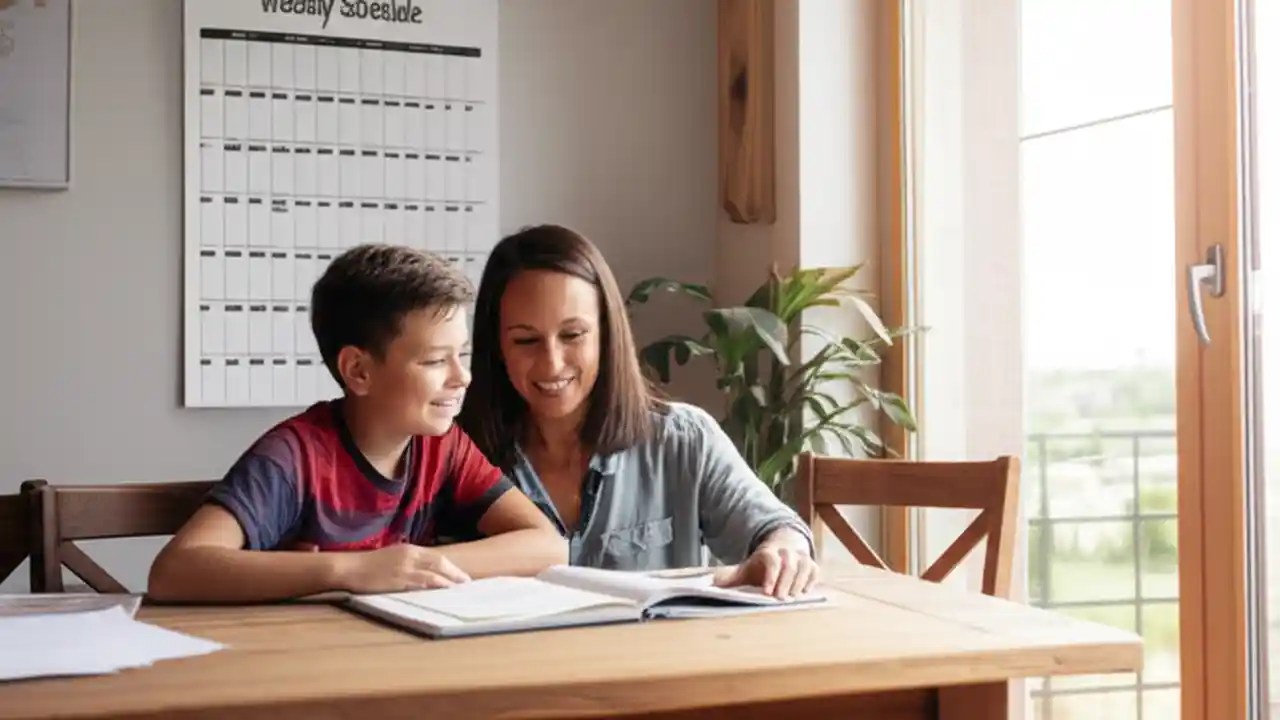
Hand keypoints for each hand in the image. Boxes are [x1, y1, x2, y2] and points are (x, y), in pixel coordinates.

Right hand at [335, 544, 470, 593]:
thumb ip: (407, 561)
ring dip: (449, 582)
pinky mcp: (399, 580)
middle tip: (467, 583)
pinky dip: (435, 587)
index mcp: (409, 549)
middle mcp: (410, 556)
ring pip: (434, 574)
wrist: (349, 568)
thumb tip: (422, 570)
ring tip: (459, 590)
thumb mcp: (391, 557)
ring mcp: (405, 568)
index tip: (461, 575)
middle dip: (455, 573)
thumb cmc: (367, 565)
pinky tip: (443, 592)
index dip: (451, 566)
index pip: (436, 557)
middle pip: (440, 563)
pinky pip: (422, 583)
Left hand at [713, 534, 819, 599]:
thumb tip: (711, 584)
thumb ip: (731, 577)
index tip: (767, 592)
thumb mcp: (746, 569)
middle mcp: (787, 552)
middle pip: (789, 564)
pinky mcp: (811, 565)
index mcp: (768, 552)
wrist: (783, 547)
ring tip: (793, 599)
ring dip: (799, 583)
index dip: (770, 575)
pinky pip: (814, 571)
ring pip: (804, 566)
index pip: (771, 560)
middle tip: (780, 599)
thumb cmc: (762, 565)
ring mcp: (801, 557)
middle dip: (785, 582)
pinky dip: (810, 581)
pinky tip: (804, 593)